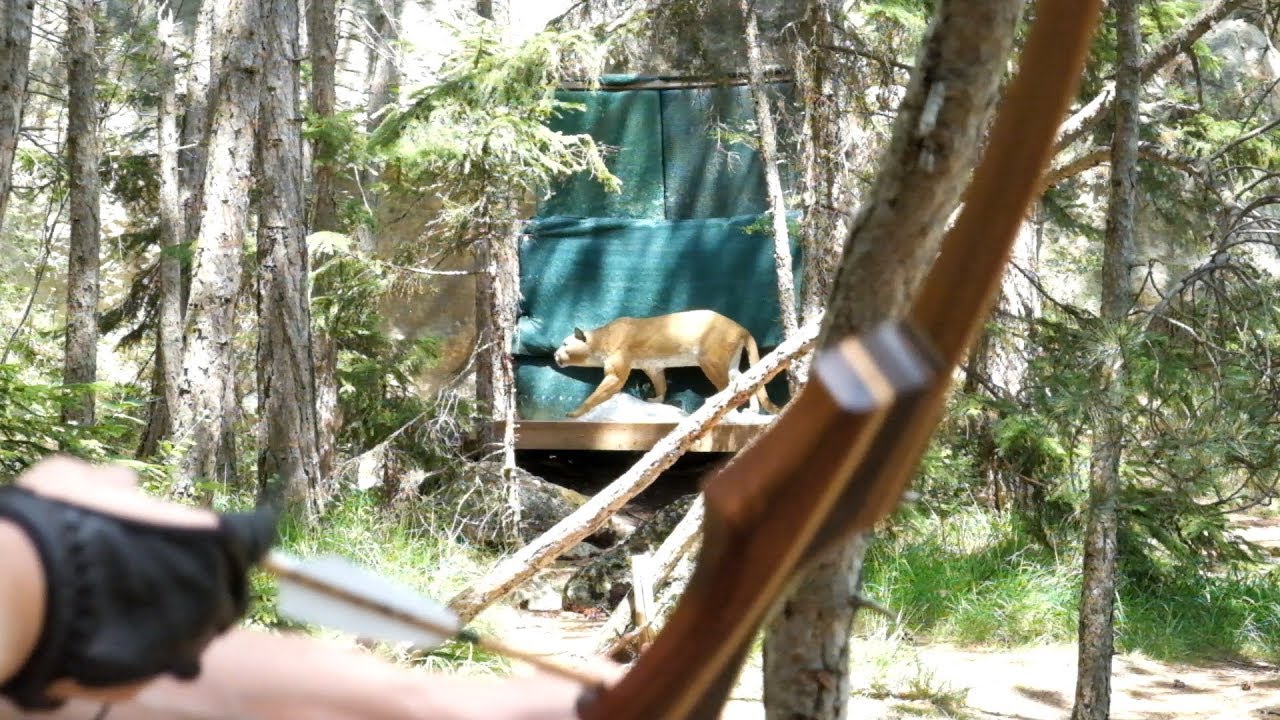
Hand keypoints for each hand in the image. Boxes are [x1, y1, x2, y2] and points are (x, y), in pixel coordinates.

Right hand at [0, 456, 276, 708]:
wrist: (11, 594)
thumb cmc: (51, 525)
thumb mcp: (78, 483)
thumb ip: (113, 486)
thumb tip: (128, 486)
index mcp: (213, 538)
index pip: (257, 536)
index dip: (252, 533)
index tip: (253, 529)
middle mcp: (210, 593)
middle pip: (231, 591)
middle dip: (216, 581)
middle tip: (187, 571)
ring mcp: (183, 640)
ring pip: (198, 632)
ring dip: (183, 618)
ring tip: (147, 606)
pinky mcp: (148, 676)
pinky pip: (158, 662)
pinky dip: (148, 649)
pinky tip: (118, 635)